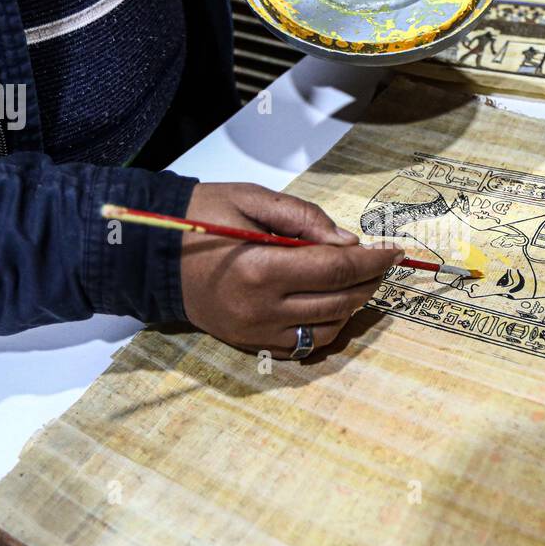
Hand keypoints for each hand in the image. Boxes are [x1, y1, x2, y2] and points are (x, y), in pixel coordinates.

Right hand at [179, 183, 404, 357]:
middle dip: (368, 281)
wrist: (150, 255)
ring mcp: (255, 333)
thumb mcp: (251, 200)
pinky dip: (326, 326)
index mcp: (260, 269)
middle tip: (378, 261)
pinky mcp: (250, 344)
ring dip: (351, 306)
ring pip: (327, 329)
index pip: (336, 268)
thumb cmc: (200, 217)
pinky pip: (304, 345)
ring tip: (355, 279)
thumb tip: (348, 243)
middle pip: (339, 302)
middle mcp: (260, 310)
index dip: (372, 260)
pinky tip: (328, 302)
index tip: (394, 250)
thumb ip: (303, 218)